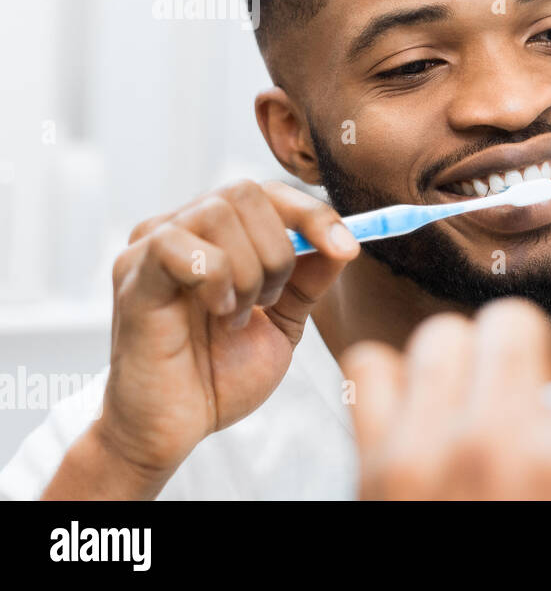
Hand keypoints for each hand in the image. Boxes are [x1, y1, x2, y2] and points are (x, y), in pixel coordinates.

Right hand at [49, 180, 358, 498]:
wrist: (174, 429)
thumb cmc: (220, 374)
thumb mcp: (284, 320)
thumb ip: (310, 277)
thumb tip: (346, 238)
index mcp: (214, 234)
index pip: (268, 192)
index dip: (314, 214)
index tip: (348, 249)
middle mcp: (178, 229)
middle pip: (246, 192)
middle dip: (279, 249)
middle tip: (271, 302)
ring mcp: (149, 248)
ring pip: (217, 213)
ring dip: (249, 271)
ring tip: (239, 316)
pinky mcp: (132, 277)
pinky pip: (179, 246)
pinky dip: (215, 279)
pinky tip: (218, 314)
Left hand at [341, 298, 550, 499]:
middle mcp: (499, 445)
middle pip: (516, 322)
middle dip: (534, 350)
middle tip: (534, 394)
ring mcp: (426, 453)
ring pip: (442, 336)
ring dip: (464, 362)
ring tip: (476, 406)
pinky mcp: (371, 466)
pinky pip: (371, 370)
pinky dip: (394, 383)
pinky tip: (422, 418)